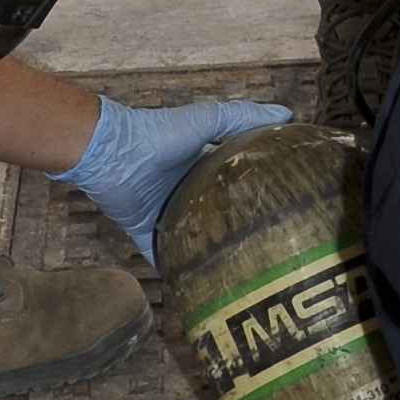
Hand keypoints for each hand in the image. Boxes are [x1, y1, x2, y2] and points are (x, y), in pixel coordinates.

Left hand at [65, 91, 290, 261]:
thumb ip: (242, 116)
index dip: (254, 189)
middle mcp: (185, 191)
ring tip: (239, 269)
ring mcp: (165, 213)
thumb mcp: (207, 120)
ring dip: (208, 251)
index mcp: (200, 165)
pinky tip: (195, 285)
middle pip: (215, 212)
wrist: (114, 153)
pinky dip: (175, 269)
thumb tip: (286, 114)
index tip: (281, 204)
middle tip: (266, 246)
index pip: (233, 180)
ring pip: (192, 237)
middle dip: (235, 226)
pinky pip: (163, 256)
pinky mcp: (147, 231)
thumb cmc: (158, 132)